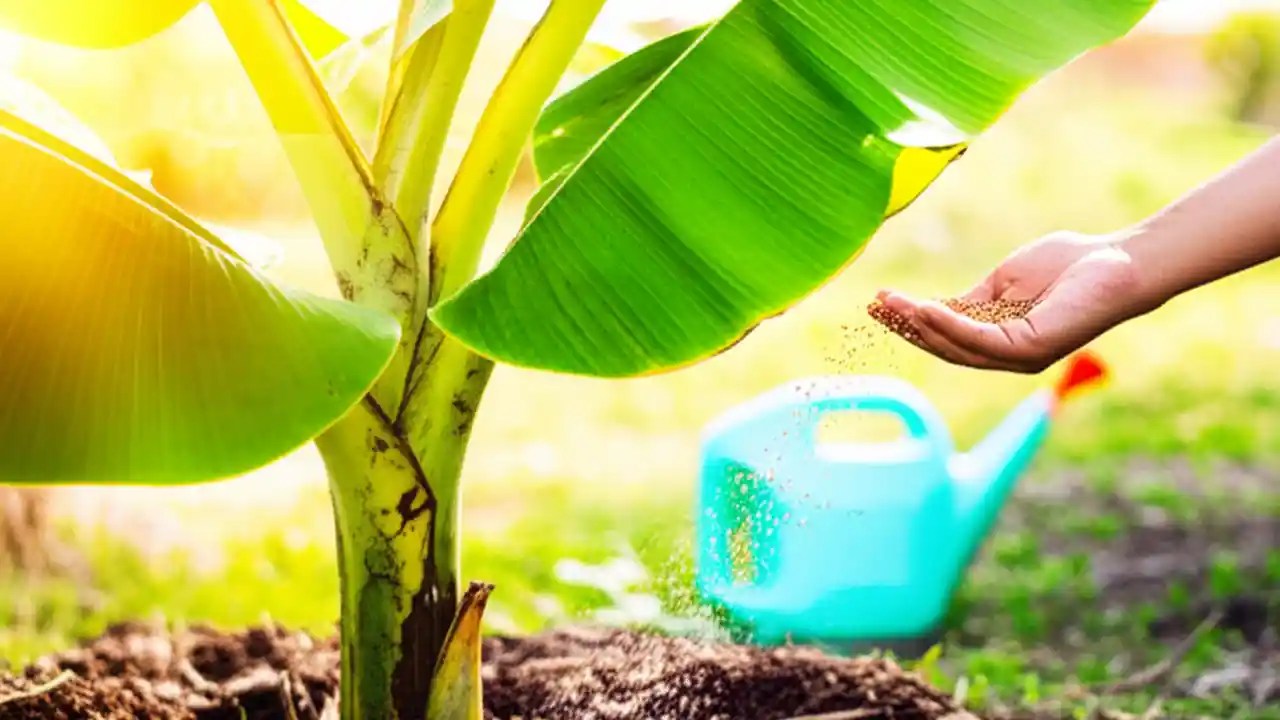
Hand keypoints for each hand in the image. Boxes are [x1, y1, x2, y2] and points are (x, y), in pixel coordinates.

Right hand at [875, 231, 1150, 372]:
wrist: (1119, 260)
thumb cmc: (1070, 265)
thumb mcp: (1005, 282)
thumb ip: (973, 300)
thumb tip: (933, 309)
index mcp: (1000, 340)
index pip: (947, 336)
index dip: (911, 321)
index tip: (879, 302)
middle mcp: (1007, 357)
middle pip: (945, 347)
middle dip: (906, 327)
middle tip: (874, 307)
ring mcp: (1020, 357)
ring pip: (957, 347)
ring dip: (919, 326)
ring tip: (890, 305)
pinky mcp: (1032, 348)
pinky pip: (980, 340)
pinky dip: (950, 326)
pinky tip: (925, 309)